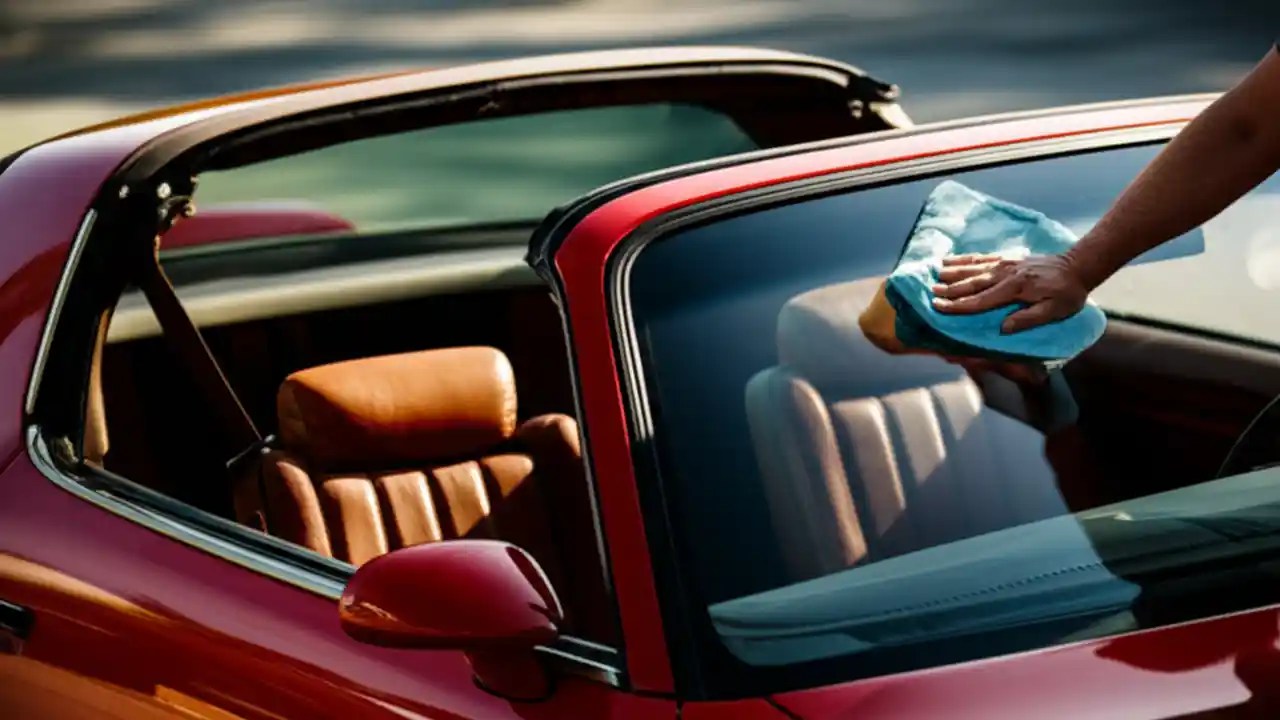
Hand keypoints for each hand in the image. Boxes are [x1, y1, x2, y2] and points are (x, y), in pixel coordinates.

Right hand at [930, 253, 1089, 332]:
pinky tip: (950, 259)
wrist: (1078, 265)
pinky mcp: (1007, 258)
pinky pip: (981, 258)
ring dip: (953, 272)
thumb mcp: (1056, 311)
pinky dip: (964, 259)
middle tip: (930, 292)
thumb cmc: (1068, 293)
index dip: (958, 305)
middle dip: (950, 288)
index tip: (939, 306)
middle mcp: (1006, 274)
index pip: (981, 300)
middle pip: (972, 283)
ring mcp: (1006, 263)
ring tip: (934, 275)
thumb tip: (1003, 328)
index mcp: (1015, 289)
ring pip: (973, 268)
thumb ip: (1029, 319)